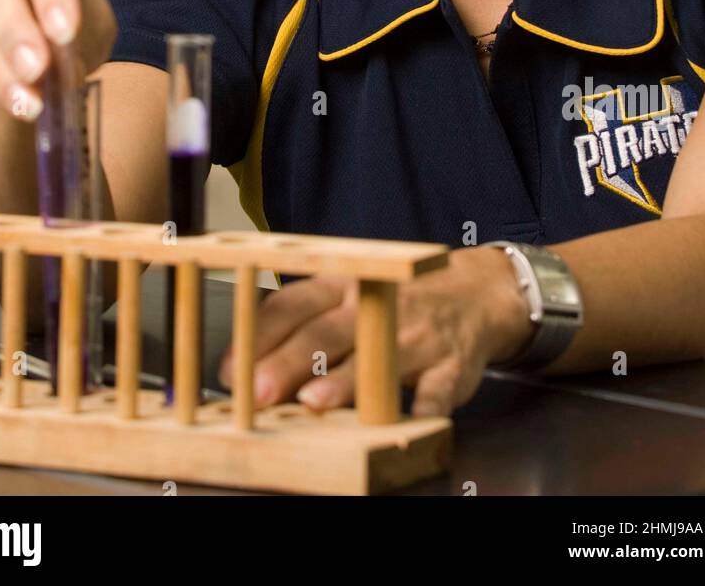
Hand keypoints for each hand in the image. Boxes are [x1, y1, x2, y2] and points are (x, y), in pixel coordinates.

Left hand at [218, 245, 531, 417]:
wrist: (474, 292)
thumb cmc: (395, 298)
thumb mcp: (347, 294)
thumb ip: (301, 326)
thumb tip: (243, 367)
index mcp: (345, 284)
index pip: (294, 304)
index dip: (260, 336)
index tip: (231, 367)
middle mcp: (378, 305)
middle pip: (327, 332)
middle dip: (290, 363)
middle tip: (258, 391)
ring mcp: (417, 336)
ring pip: (377, 357)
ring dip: (345, 380)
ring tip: (314, 402)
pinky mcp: (451, 366)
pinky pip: (437, 389)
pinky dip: (422, 407)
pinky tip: (404, 420)